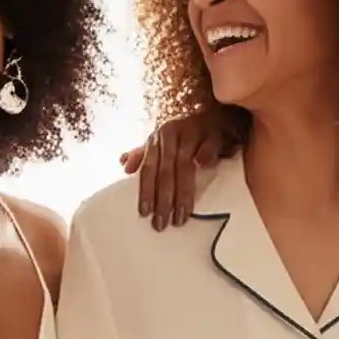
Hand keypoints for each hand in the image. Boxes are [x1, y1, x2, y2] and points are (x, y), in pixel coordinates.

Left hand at [120, 109, 239, 230]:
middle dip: (163, 200)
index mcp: (157, 139)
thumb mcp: (162, 141)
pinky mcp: (212, 132)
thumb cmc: (186, 133)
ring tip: (181, 216)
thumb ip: (143, 154)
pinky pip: (208, 147)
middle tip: (161, 224)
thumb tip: (123, 166)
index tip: (145, 213)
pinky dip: (206, 157)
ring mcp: (192, 132)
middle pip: (165, 172)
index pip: (148, 169)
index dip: (146, 191)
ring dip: (183, 193)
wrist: (215, 115)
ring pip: (185, 166)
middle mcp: (171, 135)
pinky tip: (205, 170)